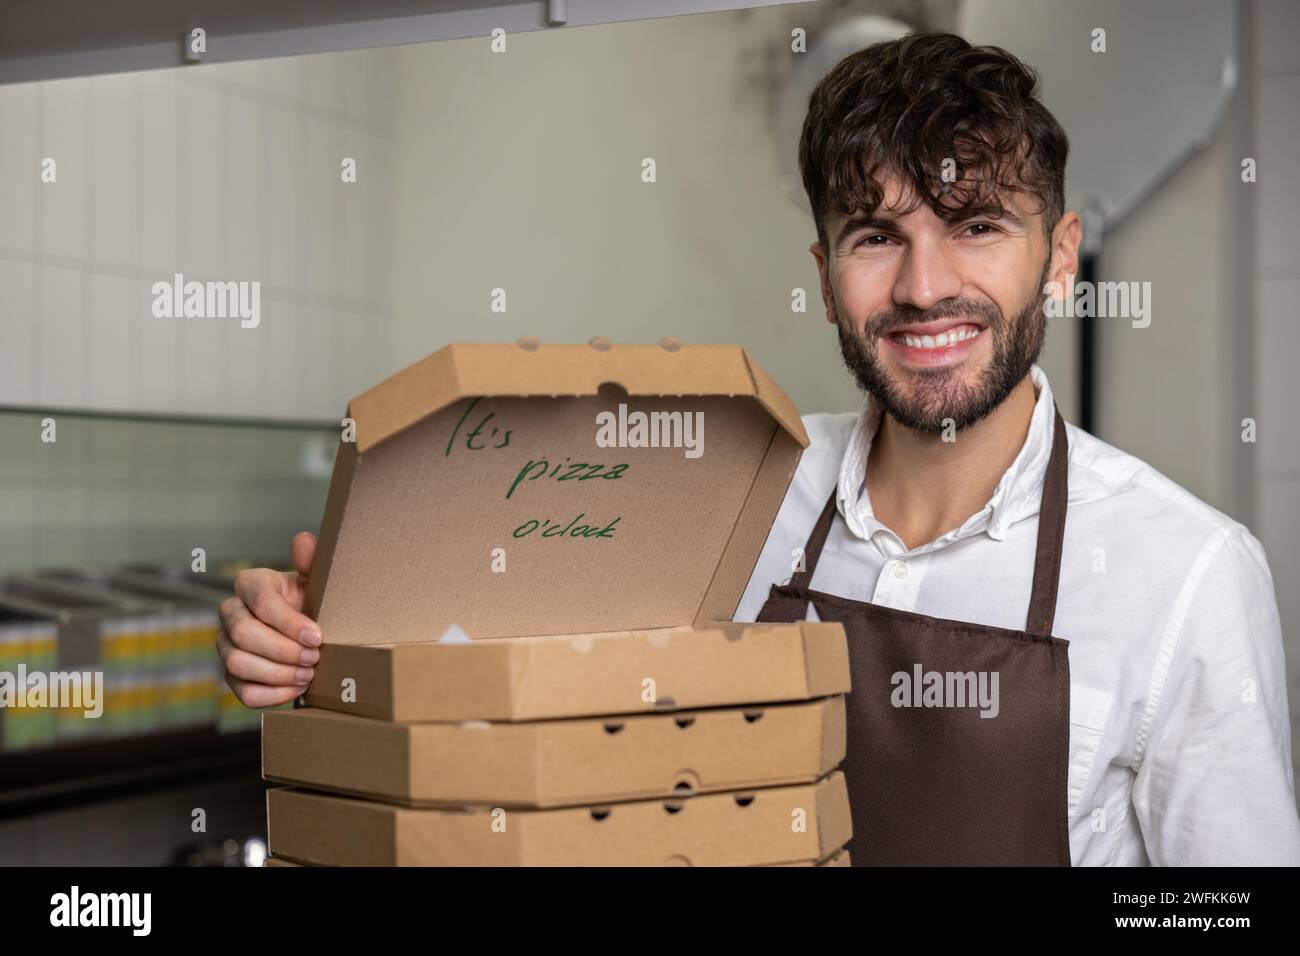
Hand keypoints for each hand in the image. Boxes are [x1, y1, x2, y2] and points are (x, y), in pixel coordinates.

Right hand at [217, 532, 320, 707]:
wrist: (310, 633)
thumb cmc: (312, 602)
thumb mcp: (317, 581)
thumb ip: (312, 561)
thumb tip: (303, 541)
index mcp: (251, 584)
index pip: (261, 602)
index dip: (290, 623)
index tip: (317, 637)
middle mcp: (230, 612)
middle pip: (243, 634)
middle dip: (283, 650)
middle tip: (314, 658)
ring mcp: (226, 645)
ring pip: (236, 663)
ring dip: (277, 673)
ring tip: (308, 674)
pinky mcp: (231, 675)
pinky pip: (241, 692)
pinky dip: (272, 695)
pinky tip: (297, 689)